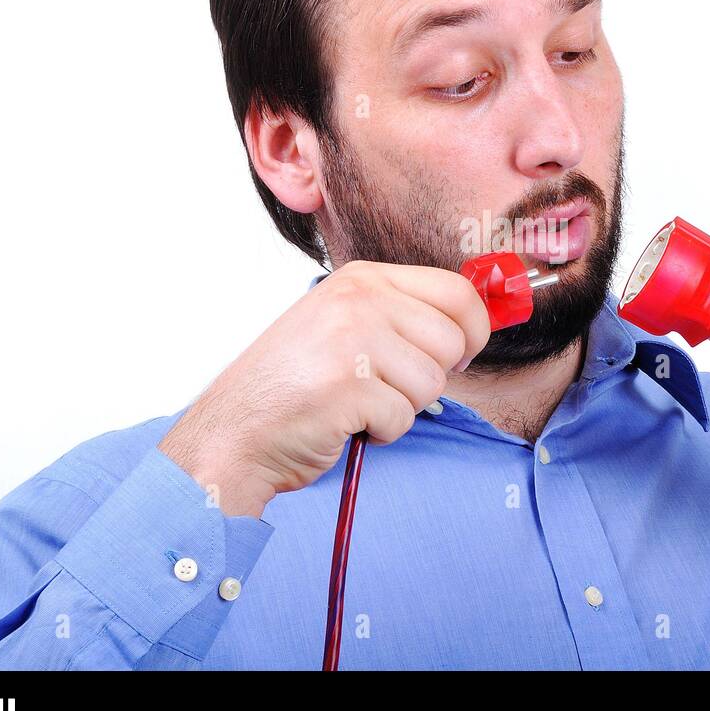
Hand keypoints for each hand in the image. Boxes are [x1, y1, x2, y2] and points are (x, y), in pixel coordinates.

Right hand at [158, 260, 490, 517]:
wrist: (234, 432)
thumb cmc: (293, 385)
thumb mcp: (345, 323)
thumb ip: (401, 315)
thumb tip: (475, 324)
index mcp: (362, 278)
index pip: (457, 292)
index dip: (473, 330)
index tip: (458, 354)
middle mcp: (357, 299)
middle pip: (452, 341)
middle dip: (428, 377)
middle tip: (383, 385)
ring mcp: (350, 340)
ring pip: (432, 383)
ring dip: (401, 407)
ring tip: (357, 402)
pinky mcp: (346, 387)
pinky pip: (402, 418)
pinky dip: (380, 432)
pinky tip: (344, 422)